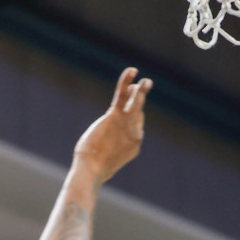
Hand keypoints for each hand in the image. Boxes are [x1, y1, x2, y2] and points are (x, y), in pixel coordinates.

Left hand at [73, 67, 151, 182]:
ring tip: (146, 82)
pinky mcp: (116, 116)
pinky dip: (126, 81)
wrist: (93, 168)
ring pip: (136, 103)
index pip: (136, 126)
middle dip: (141, 100)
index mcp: (133, 145)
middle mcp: (134, 134)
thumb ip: (110, 149)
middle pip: (139, 113)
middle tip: (145, 86)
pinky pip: (123, 95)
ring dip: (140, 91)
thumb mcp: (104, 157)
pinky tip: (132, 71)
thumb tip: (103, 151)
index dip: (133, 115)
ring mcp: (127, 124)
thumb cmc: (94, 167)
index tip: (129, 112)